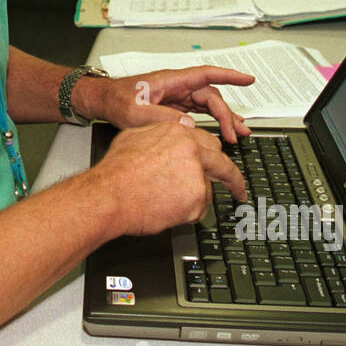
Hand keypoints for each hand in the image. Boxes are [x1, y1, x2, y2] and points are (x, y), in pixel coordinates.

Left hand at [78, 66, 254, 142]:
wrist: (102, 101)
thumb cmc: (115, 100)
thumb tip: (189, 126)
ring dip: (224, 118)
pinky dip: (213, 121)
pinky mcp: (174, 107)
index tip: (248, 79)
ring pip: (207, 105)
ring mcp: (176, 96)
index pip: (206, 74)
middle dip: (227, 114)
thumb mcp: (135, 112)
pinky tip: (223, 131)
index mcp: (171, 81)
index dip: (229, 76)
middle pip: (210, 96)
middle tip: (236, 134)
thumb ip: (161, 118)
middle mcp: (177, 86)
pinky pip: (199, 112)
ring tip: (240, 133)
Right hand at [92, 119, 246, 235]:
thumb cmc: (116, 172)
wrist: (108, 195)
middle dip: (232, 178)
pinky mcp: (197, 197)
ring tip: (167, 202)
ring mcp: (196, 173)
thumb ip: (161, 135)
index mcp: (178, 132)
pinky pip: (200, 209)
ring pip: (208, 189)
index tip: (220, 164)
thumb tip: (173, 137)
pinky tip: (165, 209)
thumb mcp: (135, 138)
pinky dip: (186, 213)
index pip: (208, 142)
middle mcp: (191, 149)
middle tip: (237, 189)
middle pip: (222, 163)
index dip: (213, 156)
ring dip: (194, 198)